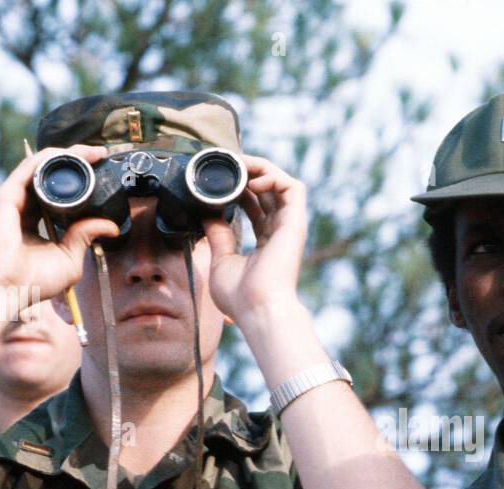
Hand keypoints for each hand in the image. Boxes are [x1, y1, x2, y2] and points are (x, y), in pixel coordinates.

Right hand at [0, 145, 119, 307]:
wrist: (5, 290)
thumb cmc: (32, 281)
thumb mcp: (69, 258)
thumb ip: (85, 237)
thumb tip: (111, 226)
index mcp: (34, 218)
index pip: (58, 191)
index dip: (80, 180)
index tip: (102, 171)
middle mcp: (22, 204)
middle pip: (51, 173)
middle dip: (77, 160)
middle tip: (102, 155)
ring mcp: (12, 197)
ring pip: (42, 165)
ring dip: (68, 155)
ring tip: (93, 152)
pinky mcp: (6, 195)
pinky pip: (31, 167)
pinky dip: (52, 158)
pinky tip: (72, 154)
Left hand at [202, 154, 307, 327]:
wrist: (258, 309)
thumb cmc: (241, 296)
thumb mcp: (221, 260)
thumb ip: (218, 236)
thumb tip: (208, 216)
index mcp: (266, 242)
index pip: (257, 206)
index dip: (241, 189)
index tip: (221, 180)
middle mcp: (280, 231)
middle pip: (270, 191)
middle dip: (249, 172)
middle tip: (228, 164)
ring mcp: (289, 226)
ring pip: (282, 183)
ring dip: (262, 168)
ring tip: (240, 164)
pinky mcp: (295, 223)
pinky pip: (292, 188)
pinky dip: (274, 177)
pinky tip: (252, 180)